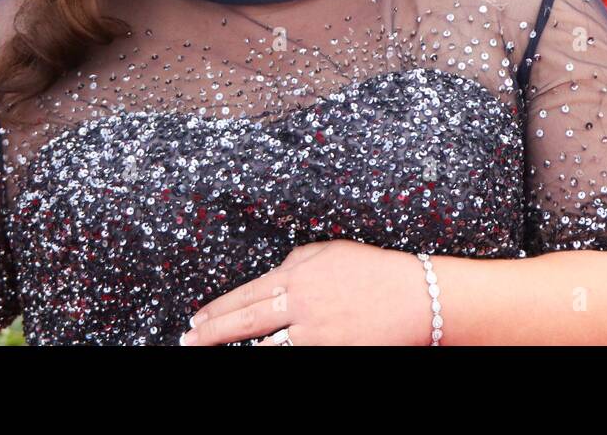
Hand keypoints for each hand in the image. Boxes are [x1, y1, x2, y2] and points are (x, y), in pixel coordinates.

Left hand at [179, 240, 433, 345]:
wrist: (417, 297)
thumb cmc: (377, 271)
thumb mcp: (333, 251)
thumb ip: (298, 259)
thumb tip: (276, 270)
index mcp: (298, 274)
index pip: (246, 294)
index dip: (217, 309)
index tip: (197, 319)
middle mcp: (301, 303)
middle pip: (244, 321)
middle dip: (210, 332)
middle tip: (189, 340)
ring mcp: (314, 332)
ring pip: (262, 346)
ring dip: (232, 349)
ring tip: (209, 351)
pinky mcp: (329, 351)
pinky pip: (290, 356)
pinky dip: (270, 355)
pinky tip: (255, 356)